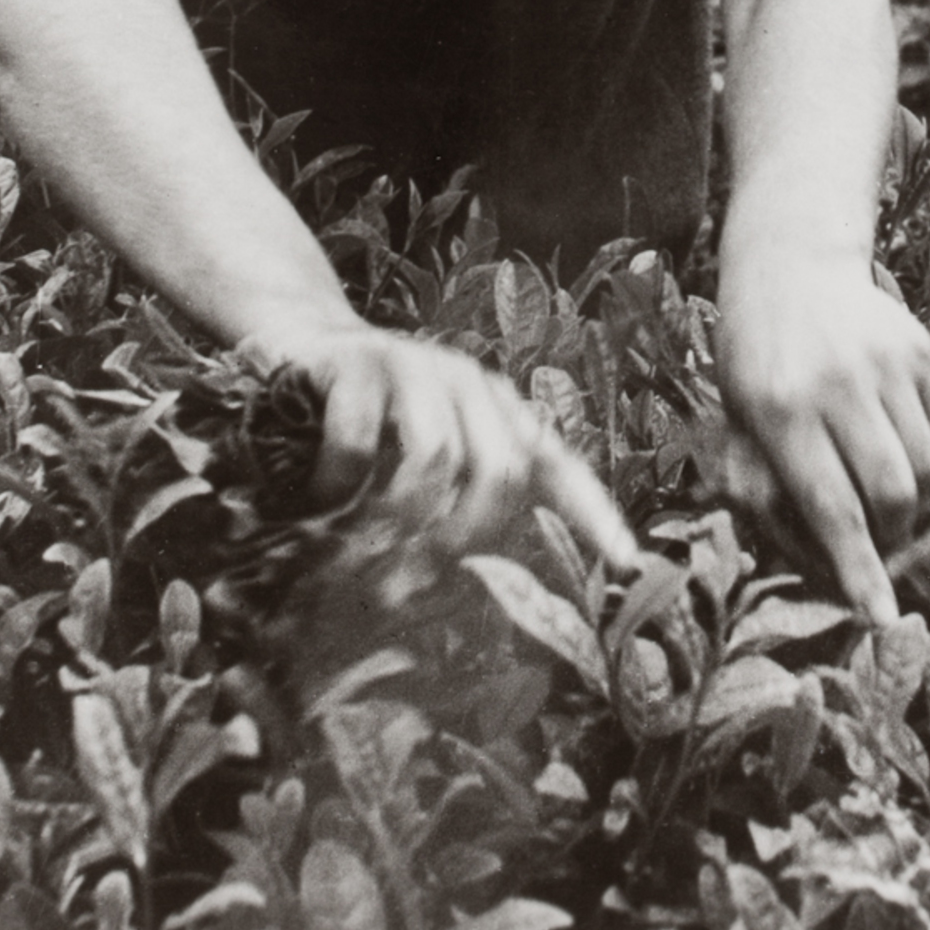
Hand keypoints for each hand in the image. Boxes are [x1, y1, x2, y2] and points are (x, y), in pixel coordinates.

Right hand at [280, 322, 637, 572]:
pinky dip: (340, 483)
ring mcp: (415, 364)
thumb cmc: (370, 419)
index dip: (595, 514)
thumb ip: (459, 502)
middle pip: (501, 471)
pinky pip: (360, 439)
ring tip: (359, 554)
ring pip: (436, 459)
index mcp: (498, 410)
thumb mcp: (423, 456)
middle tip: (411, 589)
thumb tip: (479, 589)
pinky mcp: (357, 361)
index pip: (560, 466)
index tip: (629, 562)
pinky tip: (320, 502)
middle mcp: (469, 381)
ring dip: (395, 521)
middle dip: (463, 540)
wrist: (300, 340)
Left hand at [711, 252, 929, 625]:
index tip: (880, 617)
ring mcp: (885, 363)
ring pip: (928, 466)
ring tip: (889, 495)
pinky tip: (904, 447)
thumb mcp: (735, 423)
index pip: (830, 508)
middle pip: (893, 492)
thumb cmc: (753, 359)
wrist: (790, 268)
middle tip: (881, 543)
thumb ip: (760, 490)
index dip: (858, 570)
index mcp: (780, 412)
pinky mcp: (920, 348)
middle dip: (894, 537)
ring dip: (916, 501)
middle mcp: (837, 385)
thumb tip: (801, 561)